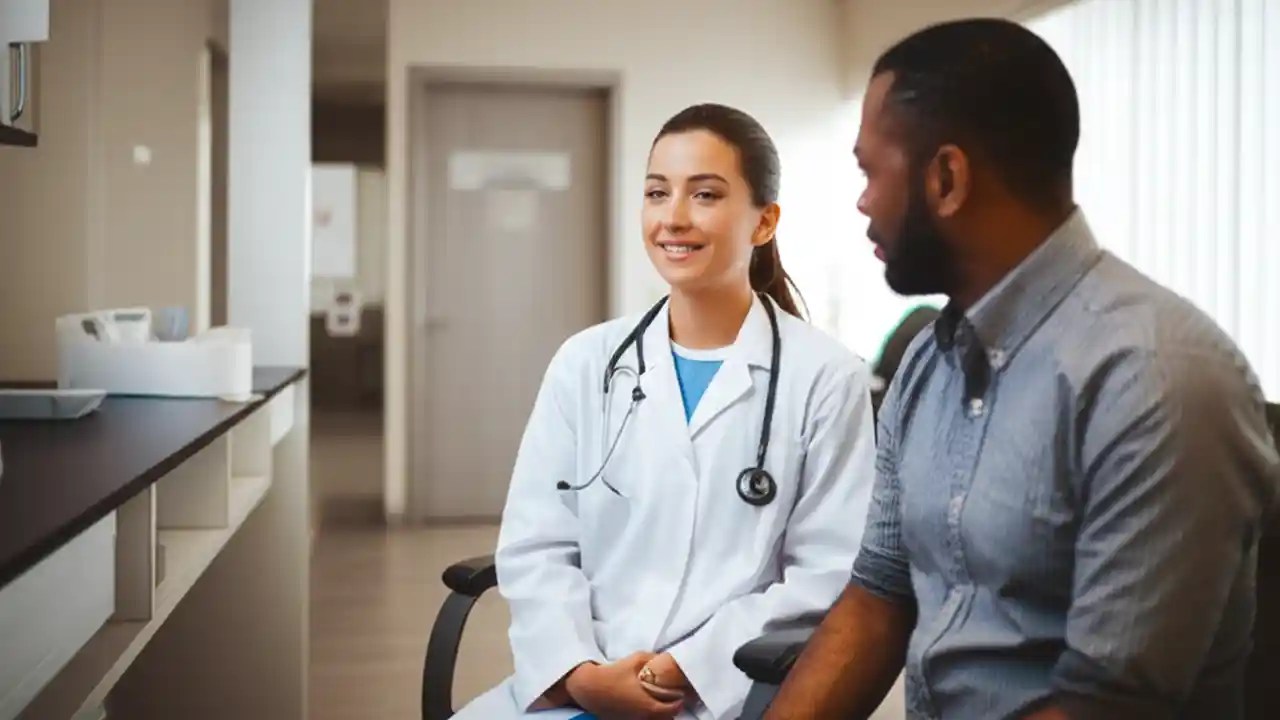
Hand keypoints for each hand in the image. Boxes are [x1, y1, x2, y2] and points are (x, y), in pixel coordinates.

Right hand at [566, 652, 684, 719]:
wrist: (588, 688)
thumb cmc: (614, 674)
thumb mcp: (637, 659)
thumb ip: (655, 659)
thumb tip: (667, 658)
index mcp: (650, 707)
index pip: (675, 709)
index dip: (680, 699)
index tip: (680, 691)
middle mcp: (644, 719)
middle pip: (667, 719)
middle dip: (672, 708)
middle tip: (671, 696)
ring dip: (660, 713)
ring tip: (658, 700)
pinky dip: (647, 715)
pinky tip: (643, 704)